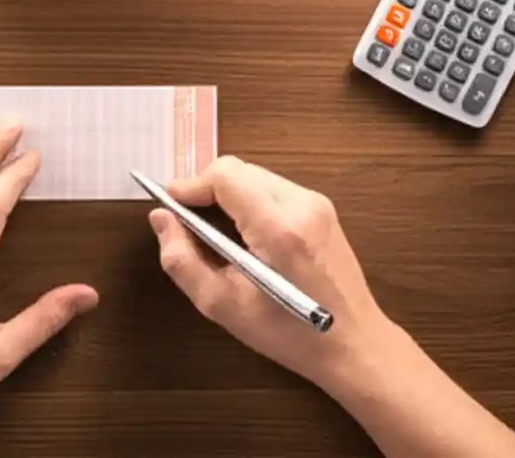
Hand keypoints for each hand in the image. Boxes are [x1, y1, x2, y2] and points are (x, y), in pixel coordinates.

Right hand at [147, 156, 386, 394]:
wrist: (353, 344)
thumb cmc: (289, 334)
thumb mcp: (222, 305)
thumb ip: (182, 260)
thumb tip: (161, 219)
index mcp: (278, 228)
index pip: (225, 175)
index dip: (191, 185)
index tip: (170, 206)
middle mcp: (301, 205)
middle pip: (239, 170)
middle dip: (207, 190)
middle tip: (187, 223)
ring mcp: (317, 204)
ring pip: (256, 176)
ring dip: (229, 196)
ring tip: (215, 232)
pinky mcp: (323, 211)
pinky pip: (274, 189)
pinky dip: (250, 202)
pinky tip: (245, 236)